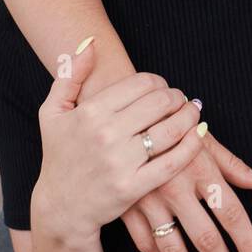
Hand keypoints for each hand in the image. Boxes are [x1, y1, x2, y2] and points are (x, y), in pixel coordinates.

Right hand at [35, 39, 205, 243]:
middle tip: (181, 99)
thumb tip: (90, 43)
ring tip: (193, 112)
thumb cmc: (59, 156)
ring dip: (190, 116)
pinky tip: (198, 134)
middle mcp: (106, 134)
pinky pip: (174, 161)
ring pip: (171, 129)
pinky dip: (192, 145)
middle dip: (176, 97)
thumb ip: (69, 76)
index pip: (142, 83)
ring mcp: (121, 162)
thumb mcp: (53, 113)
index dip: (158, 82)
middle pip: (160, 102)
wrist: (60, 208)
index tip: (161, 88)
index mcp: (90, 112)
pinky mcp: (134, 187)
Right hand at [116, 132, 251, 251]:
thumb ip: (232, 164)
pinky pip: (144, 243)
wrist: (121, 116)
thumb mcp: (203, 138)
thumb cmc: (169, 124)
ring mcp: (149, 199)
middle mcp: (176, 186)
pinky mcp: (126, 206)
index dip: (248, 243)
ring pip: (173, 249)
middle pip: (206, 238)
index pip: (232, 213)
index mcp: (200, 167)